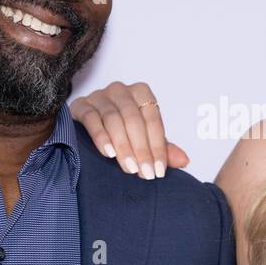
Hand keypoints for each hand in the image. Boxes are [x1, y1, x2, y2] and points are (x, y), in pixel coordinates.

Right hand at [68, 81, 189, 179]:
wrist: (85, 127)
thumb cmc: (120, 131)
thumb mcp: (144, 139)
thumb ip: (162, 149)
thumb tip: (184, 161)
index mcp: (141, 93)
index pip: (153, 119)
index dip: (157, 146)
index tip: (159, 171)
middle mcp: (120, 91)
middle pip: (133, 119)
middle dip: (141, 149)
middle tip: (145, 173)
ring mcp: (99, 95)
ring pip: (113, 119)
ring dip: (123, 146)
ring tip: (129, 168)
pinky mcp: (80, 104)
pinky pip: (91, 118)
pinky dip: (101, 136)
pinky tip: (108, 153)